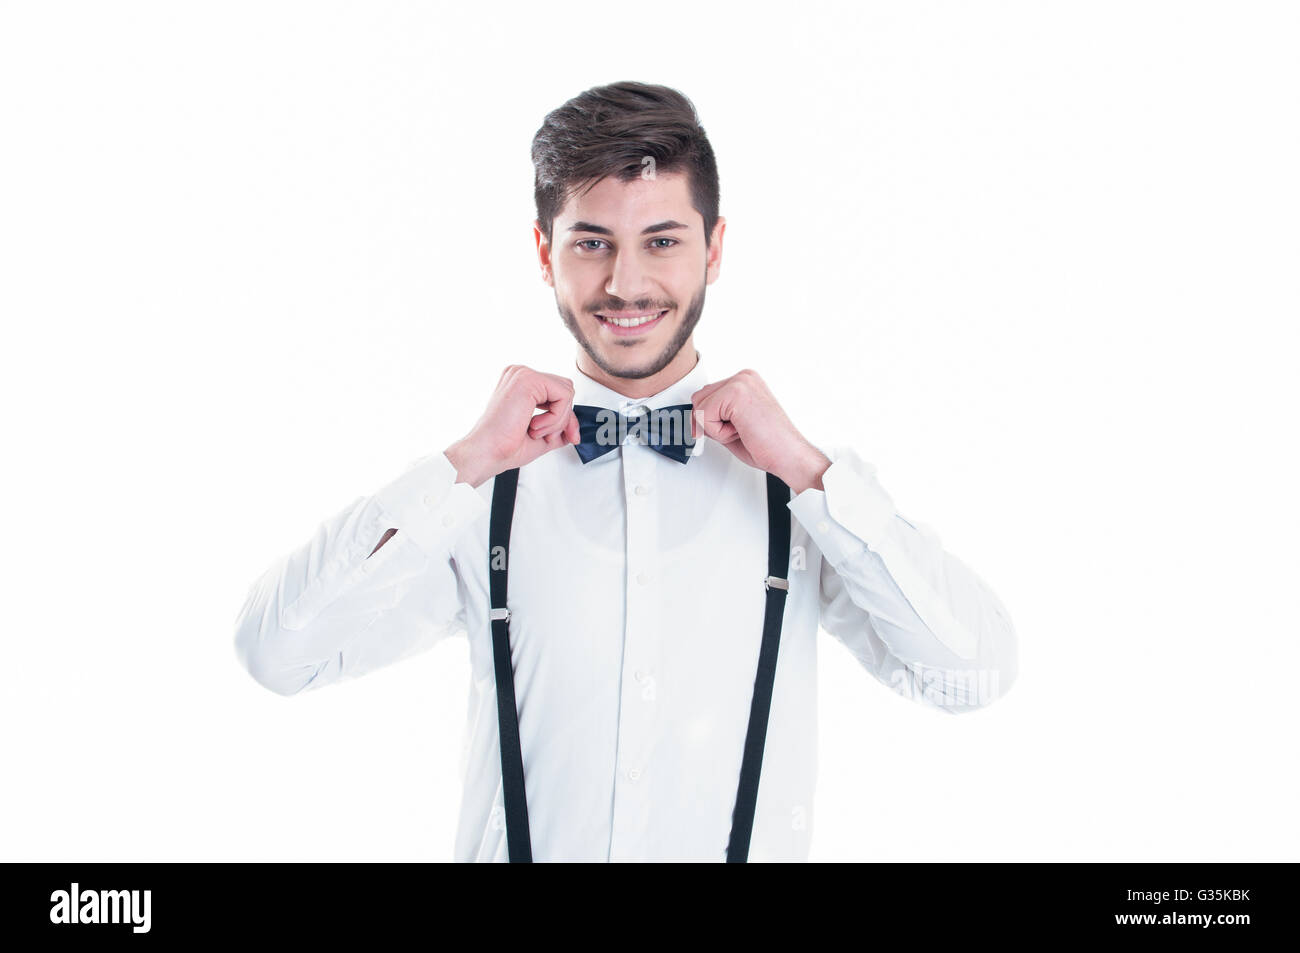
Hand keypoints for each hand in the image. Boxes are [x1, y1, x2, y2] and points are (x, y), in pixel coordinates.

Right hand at [445, 365, 580, 486]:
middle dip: (564, 418)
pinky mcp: (528, 379)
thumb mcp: (542, 435)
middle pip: (565, 389)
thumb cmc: (504, 446)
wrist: (487, 453)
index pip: (558, 391)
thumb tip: (574, 429)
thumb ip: (559, 428)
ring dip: (557, 420)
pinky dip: (555, 418)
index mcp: (520, 383)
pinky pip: (564, 396)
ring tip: (535, 430)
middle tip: (546, 436)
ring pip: (567, 392)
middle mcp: (520, 374)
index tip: (570, 436)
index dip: (566, 416)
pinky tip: (534, 426)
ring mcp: (523, 374)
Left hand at [691, 369, 830, 492]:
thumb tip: (693, 415)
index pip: (706, 395)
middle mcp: (743, 377)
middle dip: (710, 423)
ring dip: (715, 428)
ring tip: (742, 431)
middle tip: (738, 432)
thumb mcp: (734, 424)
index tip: (727, 431)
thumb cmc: (769, 446)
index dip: (708, 419)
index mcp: (746, 381)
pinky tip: (742, 432)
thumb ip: (716, 414)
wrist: (790, 457)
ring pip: (699, 407)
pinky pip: (704, 416)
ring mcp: (740, 382)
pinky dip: (718, 433)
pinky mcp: (736, 393)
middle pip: (698, 398)